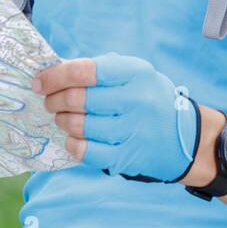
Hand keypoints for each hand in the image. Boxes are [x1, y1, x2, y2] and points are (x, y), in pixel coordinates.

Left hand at [32, 52, 198, 181]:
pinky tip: (73, 138)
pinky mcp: (127, 157)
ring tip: (63, 119)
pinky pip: (87, 151)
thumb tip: (54, 73)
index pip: (84, 71)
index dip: (55, 76)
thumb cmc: (150, 99)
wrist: (187, 137)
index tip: (39, 82)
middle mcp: (136, 100)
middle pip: (77, 99)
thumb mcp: (134, 74)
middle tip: (50, 102)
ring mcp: (132, 131)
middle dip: (55, 100)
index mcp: (136, 73)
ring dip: (62, 122)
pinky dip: (72, 144)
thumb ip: (98, 70)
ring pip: (79, 126)